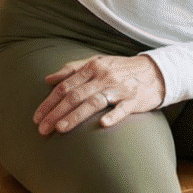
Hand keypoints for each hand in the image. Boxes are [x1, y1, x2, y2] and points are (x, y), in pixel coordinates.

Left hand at [33, 53, 166, 132]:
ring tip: (60, 129)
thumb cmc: (121, 69)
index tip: (37, 117)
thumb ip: (72, 69)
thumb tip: (48, 79)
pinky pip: (122, 108)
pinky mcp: (134, 100)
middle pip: (75, 95)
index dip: (49, 102)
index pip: (65, 86)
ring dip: (76, 116)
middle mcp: (104, 76)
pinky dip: (113, 115)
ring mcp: (119, 88)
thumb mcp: (97, 63)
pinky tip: (102, 124)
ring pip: (93, 102)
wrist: (155, 71)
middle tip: (42, 129)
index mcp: (93, 67)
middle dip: (56, 113)